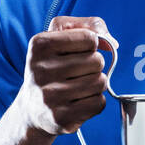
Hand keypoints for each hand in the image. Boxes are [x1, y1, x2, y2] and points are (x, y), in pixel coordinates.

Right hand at [17, 16, 116, 135]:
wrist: (32, 109)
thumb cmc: (52, 67)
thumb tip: (112, 43)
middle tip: (76, 73)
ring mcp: (49, 96)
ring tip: (77, 87)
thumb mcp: (61, 37)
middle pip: (97, 61)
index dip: (89, 45)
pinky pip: (99, 103)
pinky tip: (77, 102)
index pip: (89, 38)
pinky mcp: (60, 118)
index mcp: (39, 44)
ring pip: (100, 82)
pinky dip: (94, 102)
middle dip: (93, 66)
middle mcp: (40, 70)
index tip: (75, 53)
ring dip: (95, 84)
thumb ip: (89, 26)